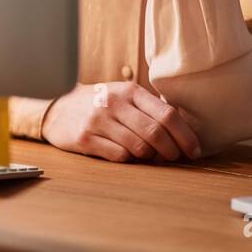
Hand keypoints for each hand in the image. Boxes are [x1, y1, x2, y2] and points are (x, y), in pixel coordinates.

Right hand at [41, 81, 201, 162]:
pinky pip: (119, 156)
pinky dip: (130, 160)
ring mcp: (98, 121)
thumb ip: (148, 107)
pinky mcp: (85, 138)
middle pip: (155, 132)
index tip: (194, 150)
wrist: (57, 108)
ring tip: (151, 157)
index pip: (166, 114)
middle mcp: (114, 103)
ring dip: (151, 157)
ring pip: (139, 147)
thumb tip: (184, 128)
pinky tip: (129, 157)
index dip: (185, 135)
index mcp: (130, 91)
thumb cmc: (99, 104)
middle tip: (175, 158)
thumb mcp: (123, 95)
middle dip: (172, 150)